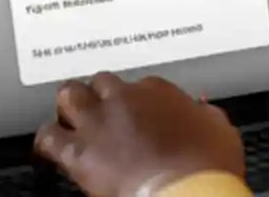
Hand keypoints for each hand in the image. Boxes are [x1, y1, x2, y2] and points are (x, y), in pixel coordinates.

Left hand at [34, 72, 243, 196]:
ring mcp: (98, 123)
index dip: (140, 100)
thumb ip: (206, 115)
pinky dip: (48, 140)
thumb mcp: (220, 129)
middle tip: (103, 109)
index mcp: (158, 91)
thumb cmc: (206, 165)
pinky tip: (51, 146)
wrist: (184, 192)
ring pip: (69, 95)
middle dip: (101, 94)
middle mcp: (124, 99)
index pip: (141, 84)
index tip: (143, 114)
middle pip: (101, 82)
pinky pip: (49, 137)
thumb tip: (203, 112)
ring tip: (70, 116)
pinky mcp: (78, 151)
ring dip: (70, 105)